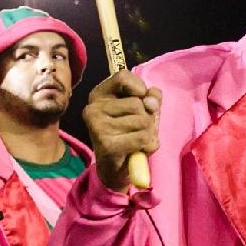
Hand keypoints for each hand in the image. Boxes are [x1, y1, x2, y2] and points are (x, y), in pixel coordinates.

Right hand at [82, 72, 160, 190]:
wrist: (115, 169)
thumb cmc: (129, 134)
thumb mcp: (142, 111)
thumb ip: (150, 98)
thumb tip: (151, 100)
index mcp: (98, 95)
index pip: (122, 76)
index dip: (140, 87)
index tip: (141, 99)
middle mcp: (93, 109)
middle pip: (138, 103)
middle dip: (147, 118)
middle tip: (136, 130)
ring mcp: (98, 127)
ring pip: (143, 121)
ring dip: (149, 133)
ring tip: (137, 141)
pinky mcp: (107, 145)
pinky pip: (144, 137)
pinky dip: (150, 145)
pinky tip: (139, 150)